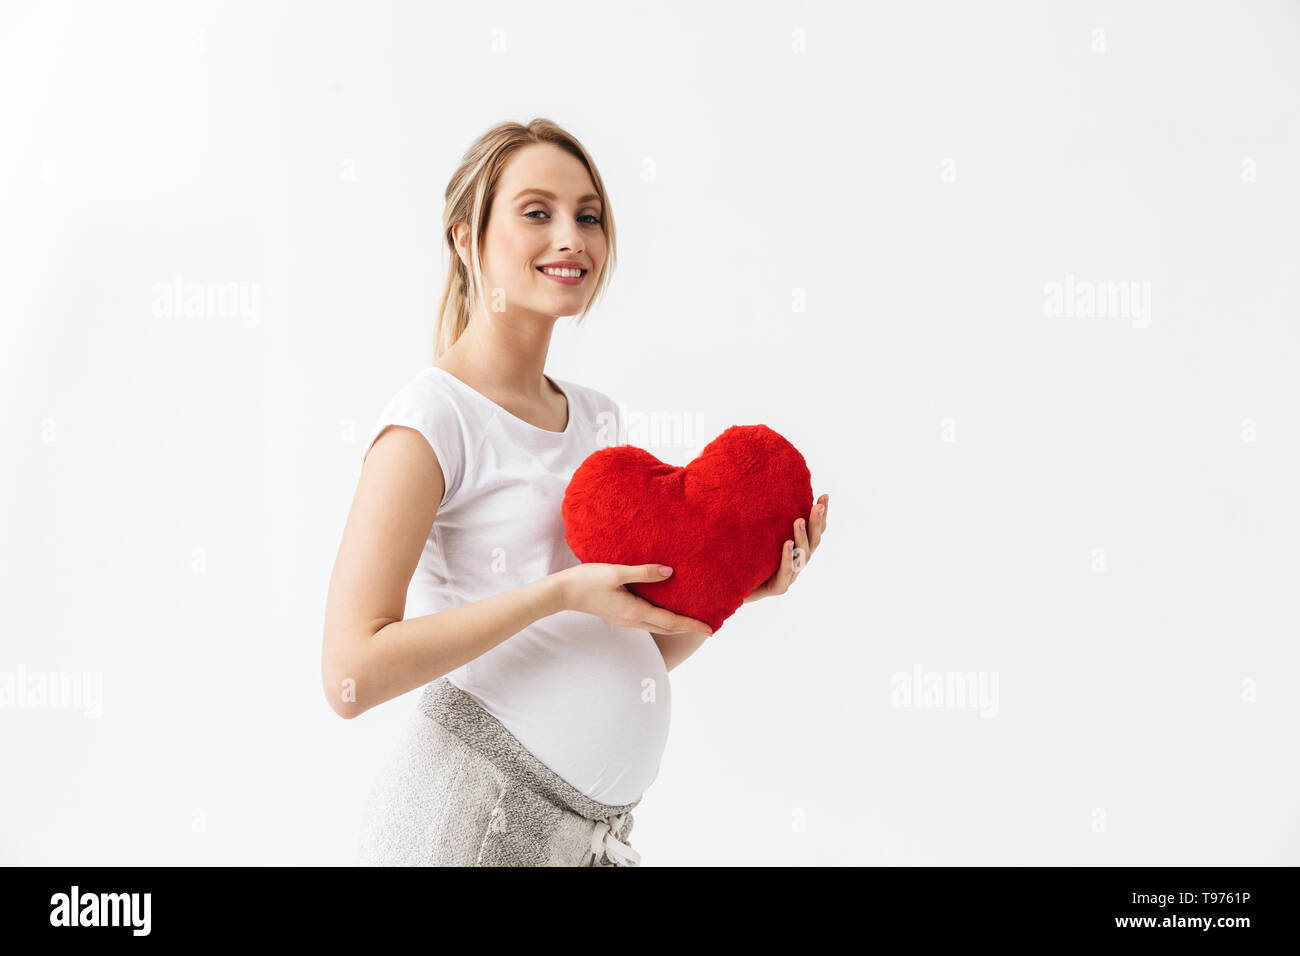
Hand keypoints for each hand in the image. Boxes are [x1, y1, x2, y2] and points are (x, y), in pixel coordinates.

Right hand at [556, 563, 713, 634]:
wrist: (564, 592)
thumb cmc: (588, 580)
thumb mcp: (617, 573)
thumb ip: (643, 572)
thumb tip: (669, 572)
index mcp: (635, 612)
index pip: (671, 622)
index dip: (692, 625)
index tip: (710, 629)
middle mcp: (633, 620)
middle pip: (668, 628)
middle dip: (689, 628)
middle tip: (707, 628)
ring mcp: (626, 620)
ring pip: (658, 626)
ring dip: (677, 625)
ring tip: (691, 620)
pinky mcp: (620, 615)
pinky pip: (649, 621)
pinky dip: (663, 620)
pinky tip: (665, 611)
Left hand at [744, 492, 828, 603]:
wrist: (731, 588)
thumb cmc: (745, 559)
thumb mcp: (759, 536)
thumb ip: (767, 520)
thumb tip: (765, 489)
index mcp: (797, 550)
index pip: (814, 531)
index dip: (821, 515)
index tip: (824, 495)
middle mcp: (797, 563)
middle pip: (813, 542)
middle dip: (817, 523)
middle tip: (818, 505)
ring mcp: (789, 576)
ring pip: (802, 557)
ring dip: (802, 537)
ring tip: (799, 520)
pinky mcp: (777, 588)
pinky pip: (785, 572)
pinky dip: (787, 557)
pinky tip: (787, 543)